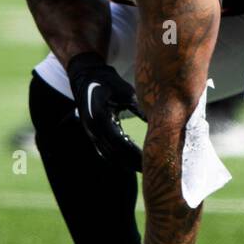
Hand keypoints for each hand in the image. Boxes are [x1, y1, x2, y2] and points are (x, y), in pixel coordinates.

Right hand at [67, 53, 144, 169]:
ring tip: (144, 167)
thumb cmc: (107, 80)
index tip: (150, 159)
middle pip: (114, 154)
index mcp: (100, 118)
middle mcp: (93, 129)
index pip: (120, 143)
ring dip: (125, 162)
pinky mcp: (92, 133)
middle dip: (132, 162)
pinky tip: (132, 160)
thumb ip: (139, 108)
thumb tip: (159, 121)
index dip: (136, 154)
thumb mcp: (125, 91)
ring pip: (109, 155)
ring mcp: (91, 133)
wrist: (85, 75)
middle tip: (151, 168)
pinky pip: (105, 150)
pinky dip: (118, 157)